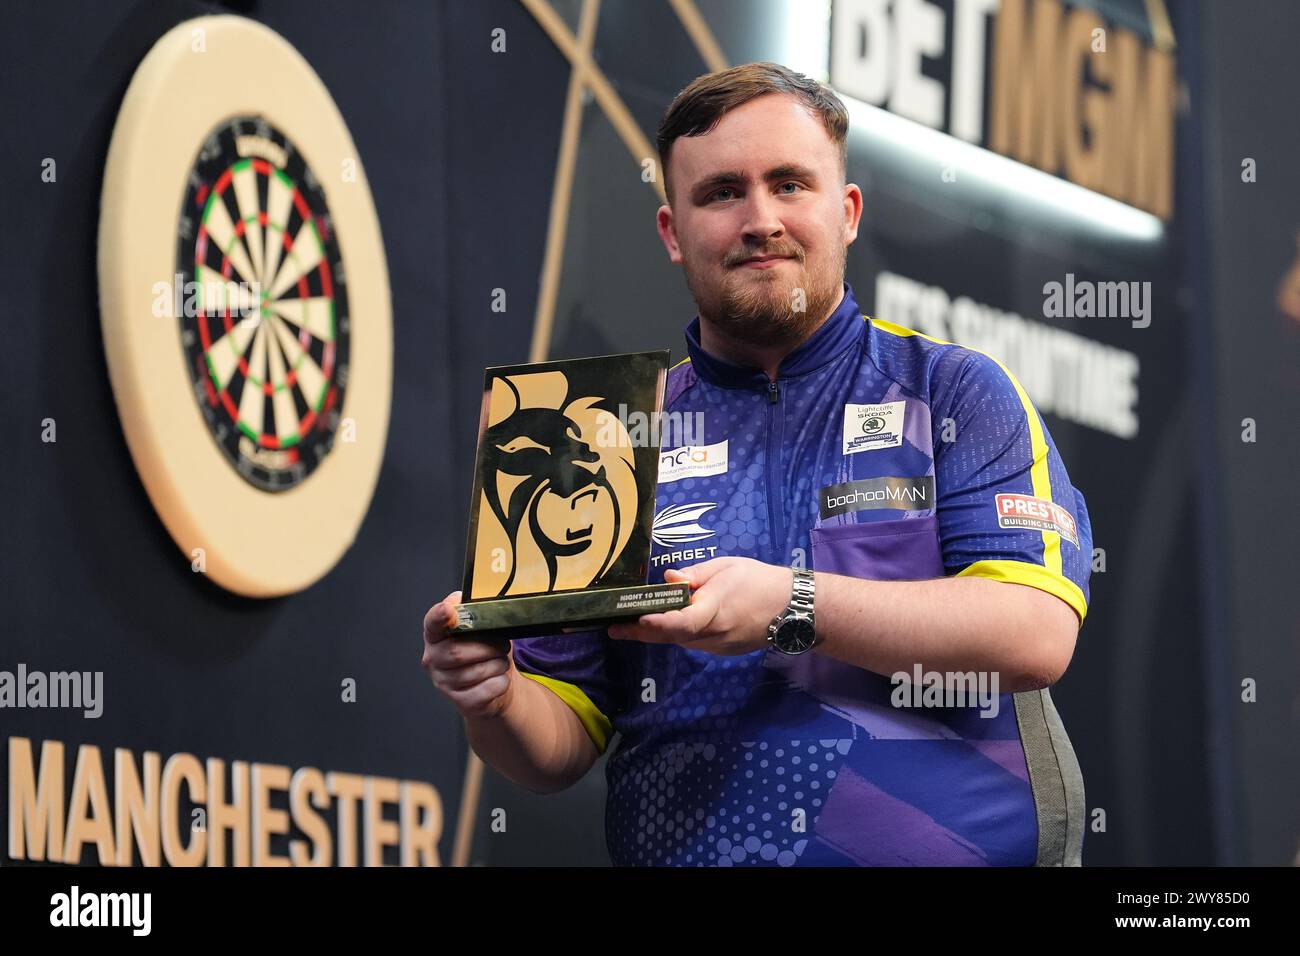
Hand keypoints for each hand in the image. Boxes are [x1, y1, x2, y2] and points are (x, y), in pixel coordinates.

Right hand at [421, 591, 515, 718]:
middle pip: (458, 652)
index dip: (439, 616)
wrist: (493, 689)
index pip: (432, 623)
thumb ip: (474, 614)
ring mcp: (444, 683)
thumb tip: (467, 597)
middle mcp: (433, 660)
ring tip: (500, 662)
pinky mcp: (461, 702)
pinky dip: (501, 682)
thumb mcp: (481, 630)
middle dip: (488, 647)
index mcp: (436, 636)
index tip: (448, 610)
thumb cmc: (485, 654)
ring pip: (476, 672)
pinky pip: (487, 690)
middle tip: (502, 645)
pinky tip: (500, 678)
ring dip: (498, 664)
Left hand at [606, 557, 791, 654]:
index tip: (637, 618)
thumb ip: (694, 576)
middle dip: (641, 632)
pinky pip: (694, 643)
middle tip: (613, 627)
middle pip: (672, 636)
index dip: (658, 622)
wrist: (793, 609)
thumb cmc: (759, 580)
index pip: (682, 622)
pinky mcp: (722, 651)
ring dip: (657, 633)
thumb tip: (668, 579)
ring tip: (629, 624)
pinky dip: (676, 634)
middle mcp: (714, 635)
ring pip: (681, 641)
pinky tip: (662, 625)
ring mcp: (718, 647)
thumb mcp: (726, 567)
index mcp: (715, 610)